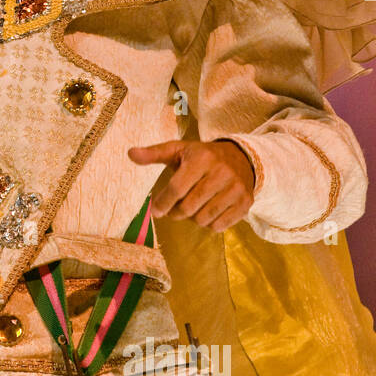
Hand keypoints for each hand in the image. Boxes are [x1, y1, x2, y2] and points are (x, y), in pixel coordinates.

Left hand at [128, 139, 255, 231]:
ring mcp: (236, 188)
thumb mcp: (179, 150)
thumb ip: (154, 153)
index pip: (176, 189)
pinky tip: (208, 210)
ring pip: (203, 219)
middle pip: (188, 207)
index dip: (162, 203)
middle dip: (176, 212)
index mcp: (202, 158)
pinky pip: (219, 226)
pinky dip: (209, 224)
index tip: (155, 211)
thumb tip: (130, 153)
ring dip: (193, 218)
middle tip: (174, 209)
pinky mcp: (245, 203)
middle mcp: (222, 173)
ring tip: (193, 206)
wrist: (242, 158)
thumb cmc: (202, 156)